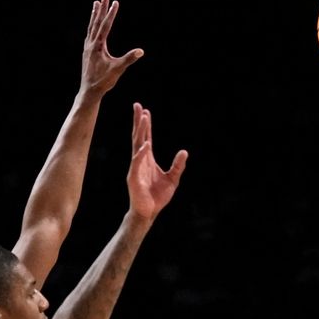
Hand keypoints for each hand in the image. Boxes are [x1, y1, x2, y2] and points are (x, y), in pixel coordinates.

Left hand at [81, 0, 141, 96]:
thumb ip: (129, 59)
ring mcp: (87, 47)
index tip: (115, 2)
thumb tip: (141, 51)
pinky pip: (90, 34)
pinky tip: (93, 25)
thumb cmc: (104, 81)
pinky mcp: (87, 52)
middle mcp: (90, 43)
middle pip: (97, 22)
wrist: (89, 90)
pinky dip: (92, 26)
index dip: (111, 13)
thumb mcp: (118, 69)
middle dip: (101, 8)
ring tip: (96, 3)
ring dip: (95, 14)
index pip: (106, 26)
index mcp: (98, 46)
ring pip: (91, 26)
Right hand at [126, 103, 187, 221]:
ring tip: (143, 117)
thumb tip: (184, 151)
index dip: (146, 125)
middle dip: (139, 121)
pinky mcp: (133, 177)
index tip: (145, 111)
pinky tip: (145, 144)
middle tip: (138, 105)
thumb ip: (178, 165)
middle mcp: (140, 160)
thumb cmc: (158, 196)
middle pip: (139, 136)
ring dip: (141, 131)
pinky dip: (141, 153)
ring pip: (137, 145)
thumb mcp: (173, 179)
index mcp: (147, 159)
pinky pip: (137, 163)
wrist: (149, 212)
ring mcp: (135, 167)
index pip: (146, 138)